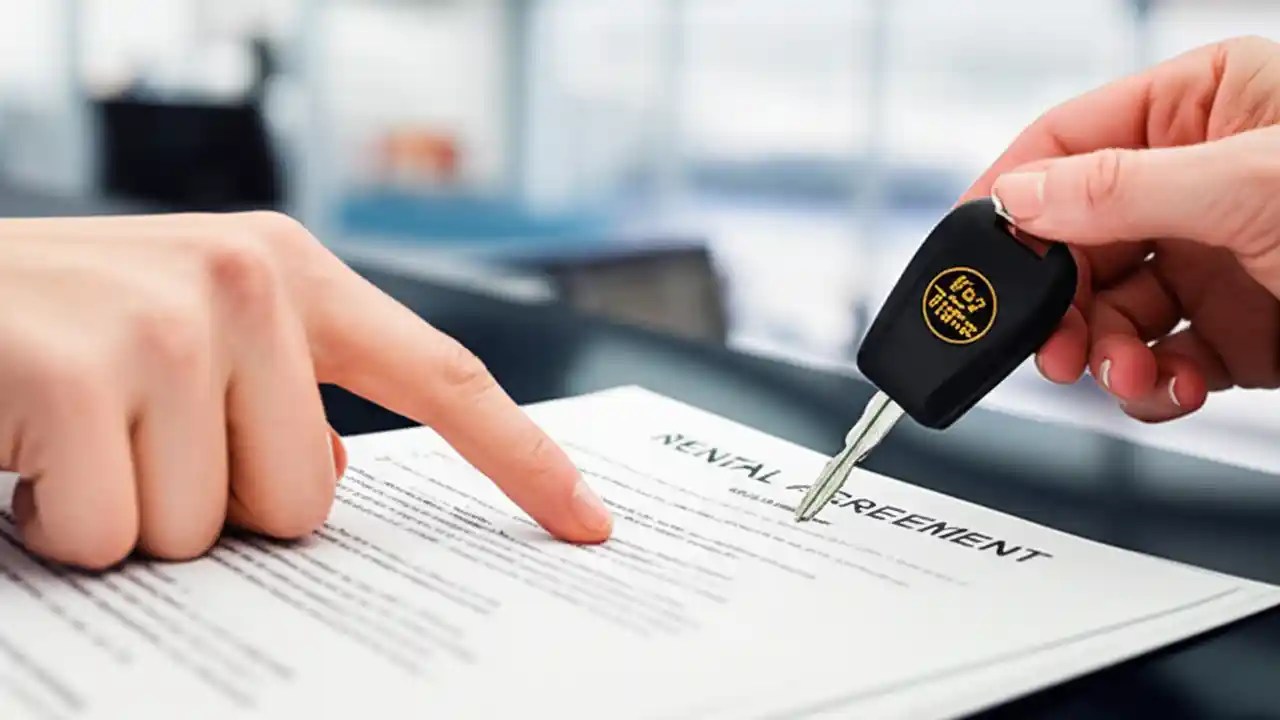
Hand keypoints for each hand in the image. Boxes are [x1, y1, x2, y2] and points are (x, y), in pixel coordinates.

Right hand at [0, 212, 611, 568]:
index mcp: (290, 272)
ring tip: (75, 435)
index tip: (587, 520)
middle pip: (308, 501)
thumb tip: (336, 477)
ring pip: (213, 530)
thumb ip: (283, 398)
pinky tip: (25, 451)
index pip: (440, 378)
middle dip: (220, 504)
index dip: (521, 458)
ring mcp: (165, 320)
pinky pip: (115, 536)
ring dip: (135, 513)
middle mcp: (245, 280)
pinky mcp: (76, 372)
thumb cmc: (59, 329)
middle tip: (135, 440)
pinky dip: (60, 523)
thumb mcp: (191, 337)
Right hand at [959, 35, 1279, 422]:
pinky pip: (1161, 361)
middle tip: (1045, 341)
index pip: (1068, 140)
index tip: (970, 249)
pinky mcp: (1237, 333)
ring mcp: (1215, 260)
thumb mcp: (1254, 184)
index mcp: (1202, 109)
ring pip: (1110, 312)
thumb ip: (1122, 189)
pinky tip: (1170, 387)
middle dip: (1057, 299)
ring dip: (1102, 352)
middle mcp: (1198, 183)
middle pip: (1077, 240)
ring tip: (1120, 372)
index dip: (1010, 194)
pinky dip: (1151, 386)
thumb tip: (1018, 197)